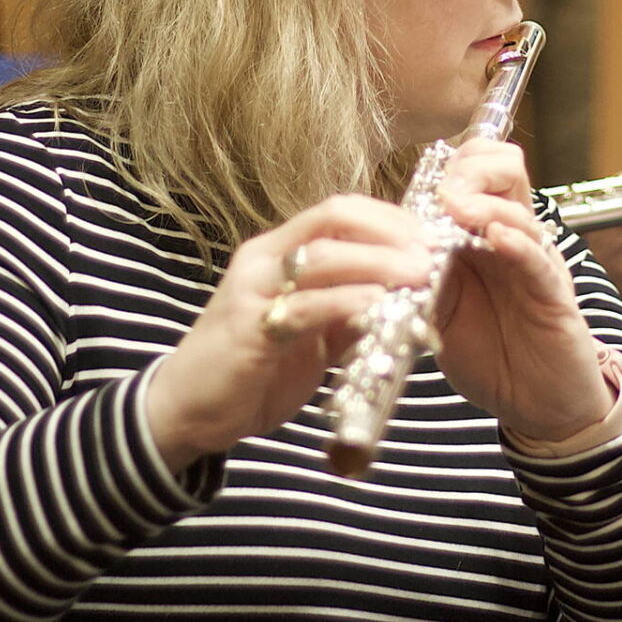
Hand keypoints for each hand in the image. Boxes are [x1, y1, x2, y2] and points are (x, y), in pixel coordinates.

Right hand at [147, 196, 436, 471]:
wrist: (187, 410)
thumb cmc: (252, 369)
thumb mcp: (311, 336)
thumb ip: (348, 314)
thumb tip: (401, 301)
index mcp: (278, 252)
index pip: (339, 211)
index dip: (389, 217)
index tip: (432, 235)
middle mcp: (263, 260)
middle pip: (333, 219)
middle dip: (391, 230)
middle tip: (434, 251)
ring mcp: (253, 290)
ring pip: (321, 255)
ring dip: (378, 262)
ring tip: (419, 273)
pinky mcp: (250, 329)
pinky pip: (305, 306)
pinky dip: (346, 301)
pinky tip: (378, 303)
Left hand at [434, 139, 617, 443]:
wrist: (537, 404)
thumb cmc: (491, 354)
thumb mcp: (440, 312)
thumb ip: (417, 278)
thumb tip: (375, 256)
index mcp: (482, 236)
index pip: (476, 173)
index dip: (451, 169)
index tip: (420, 191)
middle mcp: (513, 239)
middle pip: (504, 170)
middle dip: (469, 171)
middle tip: (442, 193)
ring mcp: (536, 262)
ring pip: (518, 209)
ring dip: (484, 204)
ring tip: (457, 207)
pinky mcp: (555, 294)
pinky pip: (538, 260)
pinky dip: (517, 243)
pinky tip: (497, 238)